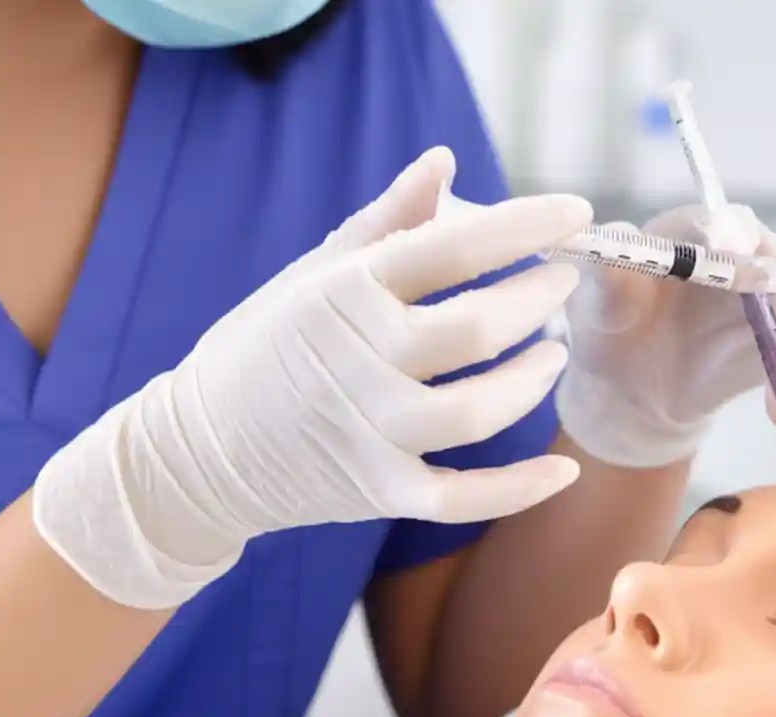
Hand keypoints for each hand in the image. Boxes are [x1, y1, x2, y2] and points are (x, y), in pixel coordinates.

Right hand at [33, 147, 592, 608]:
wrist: (200, 451)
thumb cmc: (266, 345)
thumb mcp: (314, 272)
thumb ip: (387, 220)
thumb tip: (443, 159)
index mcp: (345, 291)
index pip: (452, 247)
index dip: (524, 225)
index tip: (575, 213)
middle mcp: (359, 359)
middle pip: (477, 328)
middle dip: (537, 297)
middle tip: (562, 280)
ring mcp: (367, 430)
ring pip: (477, 412)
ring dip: (531, 381)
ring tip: (553, 355)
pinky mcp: (375, 490)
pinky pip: (458, 498)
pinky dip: (516, 490)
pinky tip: (563, 470)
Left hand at [554, 204, 775, 467]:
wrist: (631, 383)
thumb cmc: (610, 328)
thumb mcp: (593, 307)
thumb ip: (607, 280)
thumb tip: (618, 242)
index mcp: (686, 232)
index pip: (713, 225)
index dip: (727, 238)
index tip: (738, 255)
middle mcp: (739, 252)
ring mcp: (771, 293)